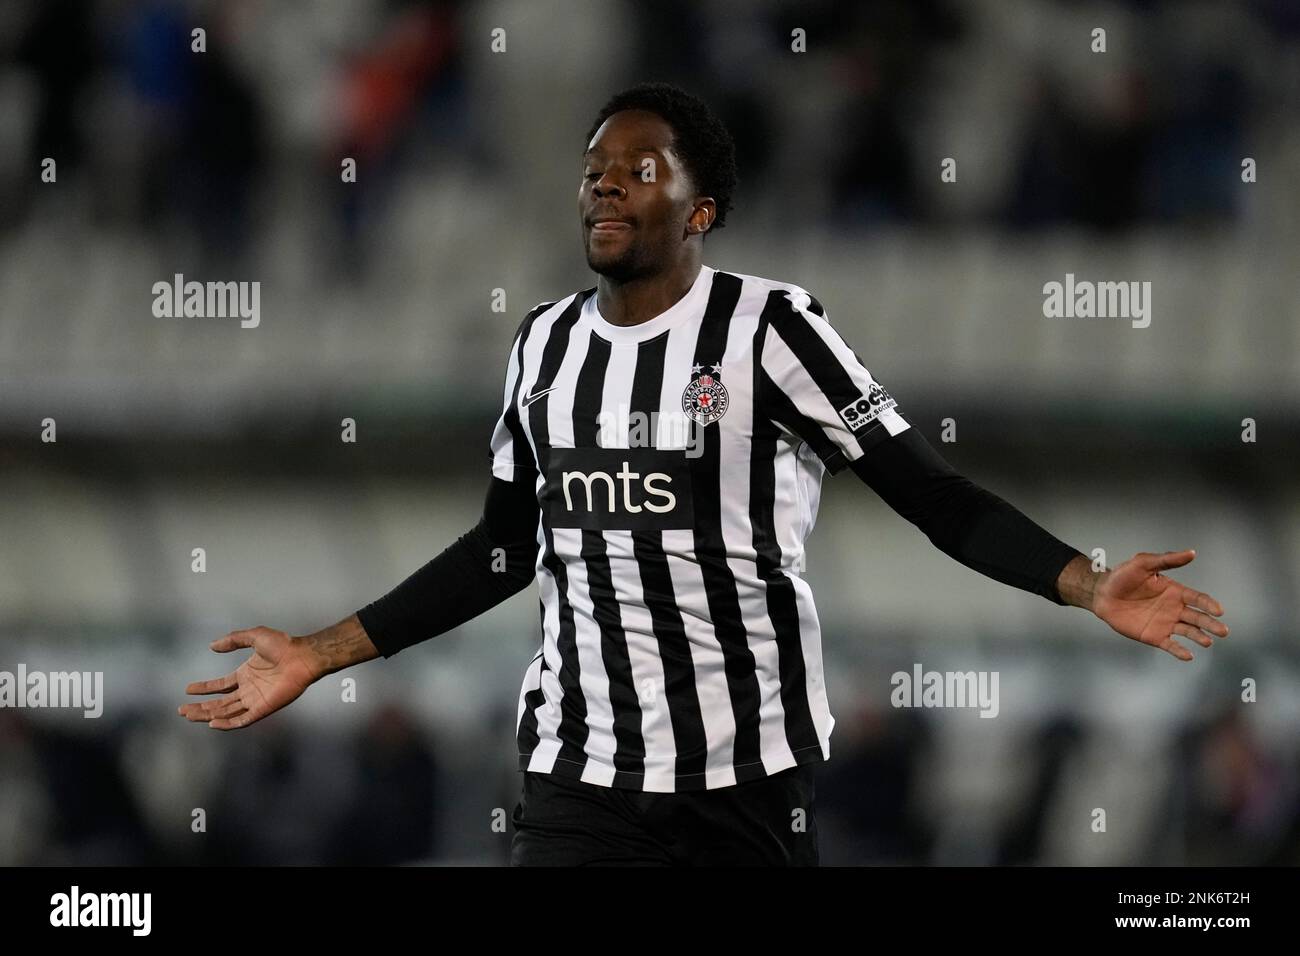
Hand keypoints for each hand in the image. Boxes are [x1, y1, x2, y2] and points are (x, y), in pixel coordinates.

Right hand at [177, 626, 321, 729]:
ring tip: (188, 715)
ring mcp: (255, 700)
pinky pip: (243, 720)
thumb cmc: (283, 645)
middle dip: (200, 707)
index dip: (204, 688)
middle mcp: (248, 689)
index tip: (187, 689)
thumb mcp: (254, 636)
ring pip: (226, 712)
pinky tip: (212, 723)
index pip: (220, 686)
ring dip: (207, 715)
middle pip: (219, 702)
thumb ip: (233, 639)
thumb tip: (212, 646)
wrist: (302, 656)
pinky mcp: (263, 708)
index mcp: (246, 674)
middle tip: (181, 710)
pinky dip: (228, 723)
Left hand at [1093, 550, 1227, 660]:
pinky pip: (1170, 645)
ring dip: (1199, 637)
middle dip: (1211, 624)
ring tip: (1207, 641)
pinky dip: (1180, 651)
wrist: (1102, 594)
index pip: (1198, 598)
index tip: (1219, 610)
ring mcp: (1165, 623)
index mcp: (1175, 592)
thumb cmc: (1123, 577)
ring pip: (1188, 632)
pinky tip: (1188, 655)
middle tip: (1223, 631)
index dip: (1209, 604)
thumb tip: (1191, 553)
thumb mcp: (1144, 563)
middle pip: (1198, 617)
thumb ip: (1167, 560)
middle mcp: (1175, 609)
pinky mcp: (1154, 636)